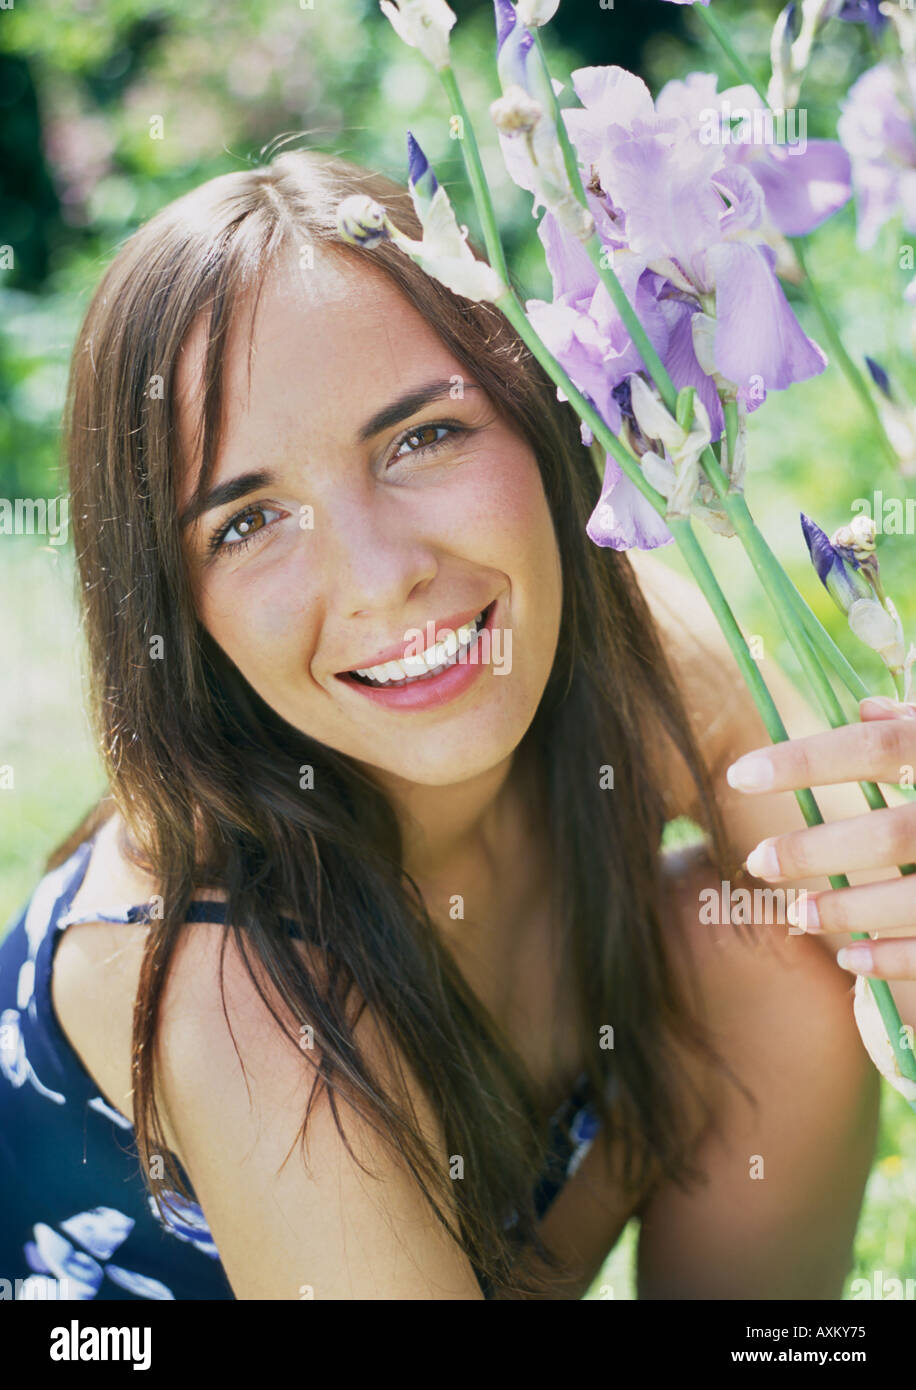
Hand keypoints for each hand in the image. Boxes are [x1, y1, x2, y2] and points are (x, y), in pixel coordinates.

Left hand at [725, 697, 915, 982]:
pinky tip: (849, 959)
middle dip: (815, 850)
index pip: (876, 749)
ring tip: (795, 914)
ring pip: (915, 899)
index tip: (738, 773)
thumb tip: (860, 711)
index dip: (804, 760)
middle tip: (759, 859)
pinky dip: (893, 959)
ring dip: (846, 911)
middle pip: (890, 834)